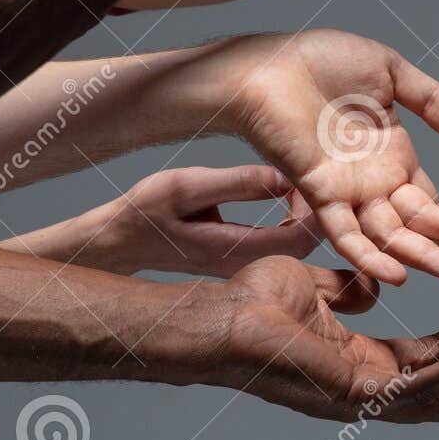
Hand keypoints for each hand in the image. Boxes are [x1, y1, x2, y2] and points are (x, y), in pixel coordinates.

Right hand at [0, 164, 322, 277]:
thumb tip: (284, 177)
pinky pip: (284, 246)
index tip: (299, 176)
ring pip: (300, 248)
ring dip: (309, 214)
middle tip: (308, 172)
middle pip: (310, 245)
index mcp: (237, 250)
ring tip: (300, 179)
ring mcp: (246, 267)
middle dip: (320, 209)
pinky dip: (294, 220)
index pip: (303, 238)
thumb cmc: (145, 210)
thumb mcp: (186, 186)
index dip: (315, 206)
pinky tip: (286, 194)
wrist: (118, 241)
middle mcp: (248, 266)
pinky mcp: (243, 260)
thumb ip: (238, 183)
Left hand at [217, 29, 438, 285]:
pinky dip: (370, 255)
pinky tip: (398, 275)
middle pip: (418, 227)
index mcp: (394, 157)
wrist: (267, 62)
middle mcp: (373, 182)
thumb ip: (432, 101)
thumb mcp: (391, 74)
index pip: (432, 203)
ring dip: (426, 258)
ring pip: (391, 236)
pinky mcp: (318, 192)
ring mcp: (347, 191)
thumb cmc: (318, 61)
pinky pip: (346, 232)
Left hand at [220, 256, 438, 422]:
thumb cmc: (254, 301)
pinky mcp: (356, 394)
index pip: (430, 361)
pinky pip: (421, 389)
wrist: (223, 316)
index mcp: (361, 367)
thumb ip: (348, 290)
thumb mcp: (316, 288)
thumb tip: (370, 284)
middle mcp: (367, 391)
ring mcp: (362, 399)